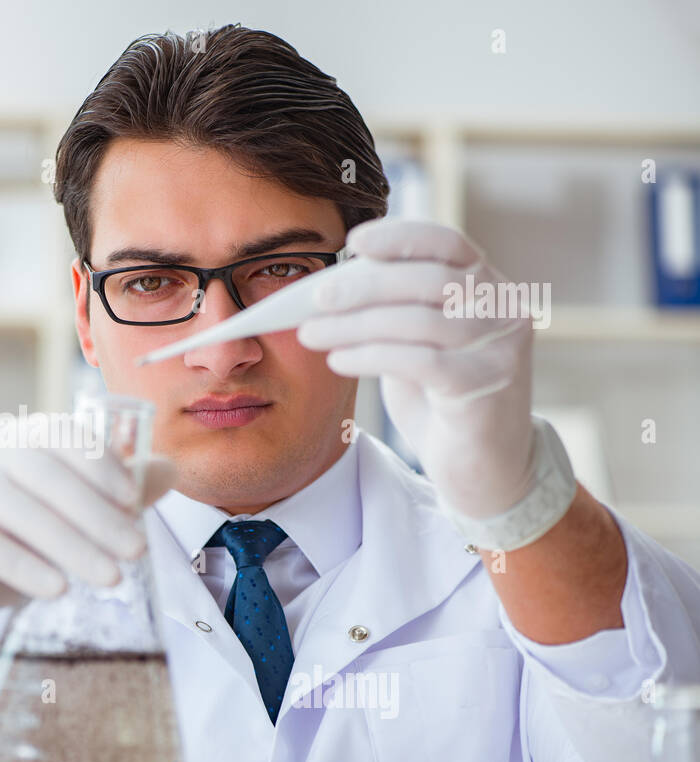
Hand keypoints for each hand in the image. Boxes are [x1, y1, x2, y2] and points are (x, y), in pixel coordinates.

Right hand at [0, 417, 175, 673]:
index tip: (138, 502)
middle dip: (95, 512)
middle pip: (41, 469)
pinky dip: (20, 564)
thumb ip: (111, 497)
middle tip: (136, 551)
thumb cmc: (0, 555)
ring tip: (109, 580)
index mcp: (11, 437)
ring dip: (69, 543)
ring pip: (13, 505)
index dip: (102, 465)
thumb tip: (170, 471)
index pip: (61, 436)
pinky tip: (56, 589)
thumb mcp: (60, 527)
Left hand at [296, 219, 537, 521]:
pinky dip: (370, 356)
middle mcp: (504, 311)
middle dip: (364, 286)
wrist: (486, 470)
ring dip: (354, 324)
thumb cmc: (445, 402)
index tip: (355, 241)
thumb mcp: (421, 345)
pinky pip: (418, 361)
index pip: (449, 244)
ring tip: (312, 333)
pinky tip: (338, 361)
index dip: (402, 237)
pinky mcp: (484, 386)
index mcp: (489, 288)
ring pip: (417, 320)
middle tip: (316, 299)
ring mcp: (500, 348)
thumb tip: (333, 287)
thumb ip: (397, 311)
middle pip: (428, 279)